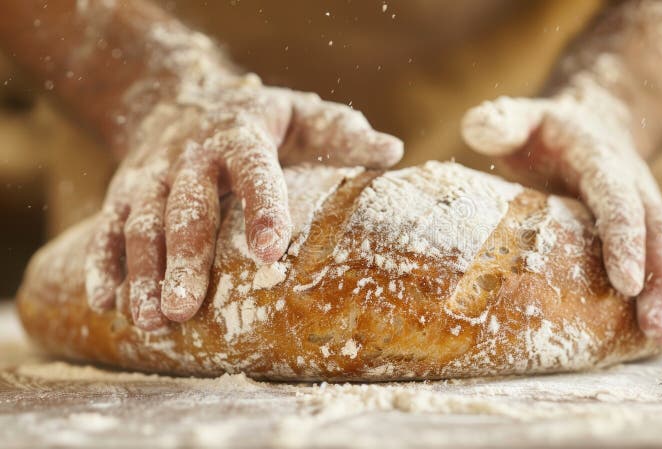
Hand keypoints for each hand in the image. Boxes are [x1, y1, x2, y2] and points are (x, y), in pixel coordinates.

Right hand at [85, 73, 402, 329]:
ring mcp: (152, 173)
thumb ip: (341, 133)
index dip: (262, 208)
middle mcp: (191, 155)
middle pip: (185, 207)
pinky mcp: (124, 189)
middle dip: (183, 259)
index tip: (270, 251)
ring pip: (141, 223)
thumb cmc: (261, 118)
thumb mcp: (303, 113)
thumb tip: (391, 152)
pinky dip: (104, 264)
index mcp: (241, 136)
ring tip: (152, 320)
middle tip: (185, 309)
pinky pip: (108, 227)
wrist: (183, 94)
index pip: (253, 171)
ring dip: (142, 272)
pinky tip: (105, 303)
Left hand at [462, 94, 661, 342]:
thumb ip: (502, 123)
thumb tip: (479, 128)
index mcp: (602, 163)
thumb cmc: (547, 131)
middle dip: (661, 282)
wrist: (594, 121)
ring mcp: (650, 205)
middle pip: (658, 233)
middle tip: (654, 330)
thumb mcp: (522, 119)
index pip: (618, 203)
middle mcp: (636, 185)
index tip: (626, 284)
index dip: (624, 241)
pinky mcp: (655, 225)